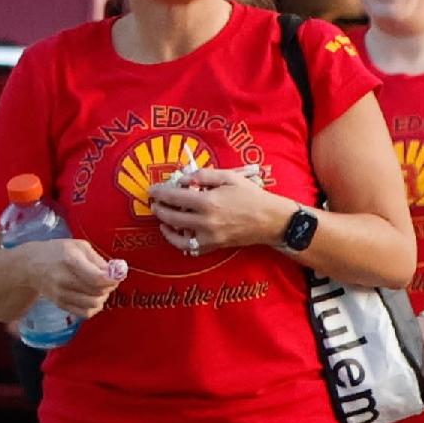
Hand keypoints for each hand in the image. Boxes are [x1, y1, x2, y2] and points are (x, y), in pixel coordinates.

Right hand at [18, 239, 127, 321]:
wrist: (30, 266)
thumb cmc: (59, 252)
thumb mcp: (79, 247)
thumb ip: (99, 260)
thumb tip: (116, 273)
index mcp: (70, 260)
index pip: (97, 278)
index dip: (112, 279)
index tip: (116, 274)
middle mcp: (64, 279)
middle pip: (98, 292)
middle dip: (109, 286)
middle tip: (107, 279)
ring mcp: (61, 294)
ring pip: (93, 304)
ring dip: (103, 297)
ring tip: (99, 287)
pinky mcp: (60, 305)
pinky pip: (85, 313)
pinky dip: (94, 307)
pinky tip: (92, 297)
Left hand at [152, 166, 307, 254]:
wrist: (272, 220)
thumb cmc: (252, 195)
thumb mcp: (230, 177)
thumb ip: (203, 175)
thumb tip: (183, 179)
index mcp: (208, 201)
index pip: (174, 196)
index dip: (159, 192)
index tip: (152, 189)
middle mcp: (205, 221)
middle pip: (170, 216)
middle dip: (159, 208)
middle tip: (155, 202)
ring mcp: (209, 237)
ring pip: (176, 235)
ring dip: (165, 226)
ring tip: (162, 218)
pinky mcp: (214, 246)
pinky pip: (189, 247)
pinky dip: (179, 240)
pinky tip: (176, 232)